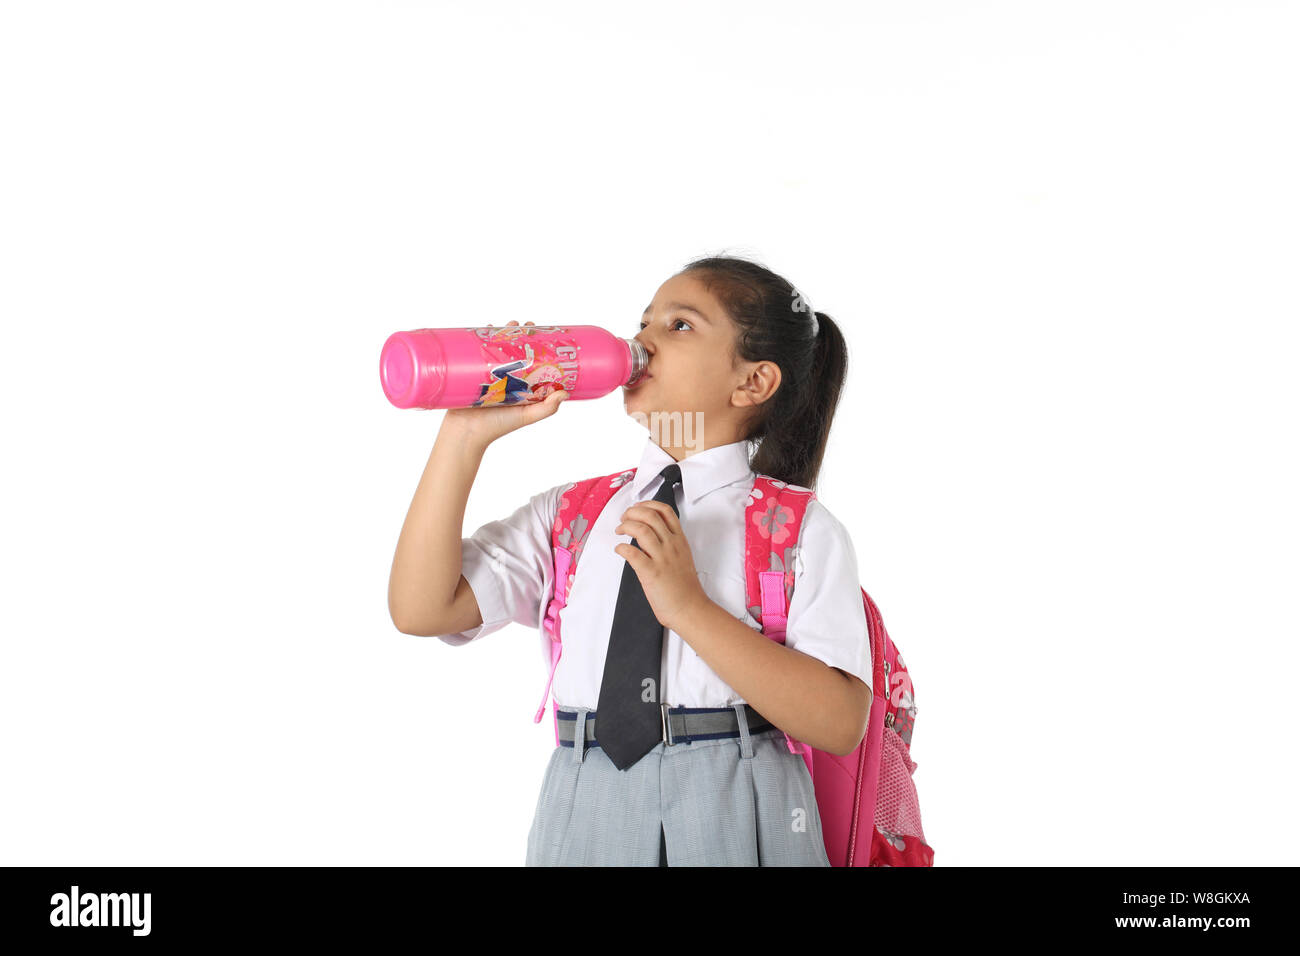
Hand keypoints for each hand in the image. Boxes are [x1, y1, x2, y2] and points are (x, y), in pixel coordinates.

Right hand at [440, 320, 567, 446]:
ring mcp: (485, 375)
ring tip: (507, 324)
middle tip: (524, 325)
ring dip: (500, 334)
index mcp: (518, 386)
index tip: (541, 333)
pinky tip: (484, 329)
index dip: (535, 346)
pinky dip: (479, 340)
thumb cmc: (496, 427)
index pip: (529, 361)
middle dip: (518, 336)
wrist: (465, 433)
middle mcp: (503, 379)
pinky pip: (474, 353)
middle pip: (512, 351)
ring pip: (495, 349)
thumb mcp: (525, 416)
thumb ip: (546, 408)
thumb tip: (565, 393)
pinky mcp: (469, 374)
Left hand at [614, 500, 710, 632]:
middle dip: (632, 512)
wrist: (690, 609)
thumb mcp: (683, 557)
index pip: (665, 511)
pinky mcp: (651, 573)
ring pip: (641, 529)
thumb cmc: (685, 587)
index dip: (647, 505)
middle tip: (623, 519)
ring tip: (619, 531)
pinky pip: (632, 553)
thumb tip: (650, 535)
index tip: (637, 508)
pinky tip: (619, 550)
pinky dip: (621, 548)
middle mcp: (671, 545)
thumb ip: (670, 544)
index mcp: (680, 540)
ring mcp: (662, 558)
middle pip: (650, 515)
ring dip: (625, 526)